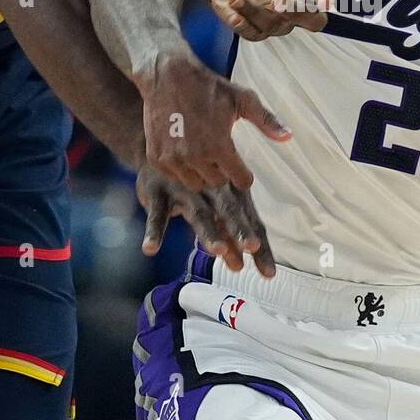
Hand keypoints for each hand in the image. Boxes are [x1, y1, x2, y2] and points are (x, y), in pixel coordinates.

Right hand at [136, 164, 276, 276]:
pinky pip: (156, 214)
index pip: (250, 221)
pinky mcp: (157, 190)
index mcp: (231, 190)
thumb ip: (226, 234)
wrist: (162, 146)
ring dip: (208, 231)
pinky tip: (150, 249)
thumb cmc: (196, 181)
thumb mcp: (214, 203)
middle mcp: (210, 187)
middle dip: (241, 231)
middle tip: (252, 248)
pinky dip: (154, 231)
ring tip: (217, 251)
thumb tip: (239, 266)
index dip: (260, 247)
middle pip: (229, 212)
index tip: (268, 274)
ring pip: (198, 212)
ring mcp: (183, 187)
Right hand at [137, 47, 290, 191]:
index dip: (244, 174)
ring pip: (196, 183)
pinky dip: (181, 169)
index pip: (241, 180)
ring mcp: (173, 160)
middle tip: (219, 153)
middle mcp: (195, 158)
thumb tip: (288, 137)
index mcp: (219, 147)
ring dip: (201, 173)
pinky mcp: (156, 158)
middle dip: (221, 172)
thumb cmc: (208, 86)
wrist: (167, 76)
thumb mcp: (242, 99)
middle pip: (217, 183)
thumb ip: (266, 120)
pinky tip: (184, 150)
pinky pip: (175, 176)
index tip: (241, 166)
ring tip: (202, 153)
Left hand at [211, 0, 329, 41]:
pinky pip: (250, 33)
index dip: (325, 1)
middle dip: (296, 12)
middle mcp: (296, 7)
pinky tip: (233, 6)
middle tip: (278, 0)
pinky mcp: (250, 25)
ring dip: (255, 12)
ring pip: (273, 26)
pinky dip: (242, 24)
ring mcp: (273, 19)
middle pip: (310, 21)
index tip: (323, 1)